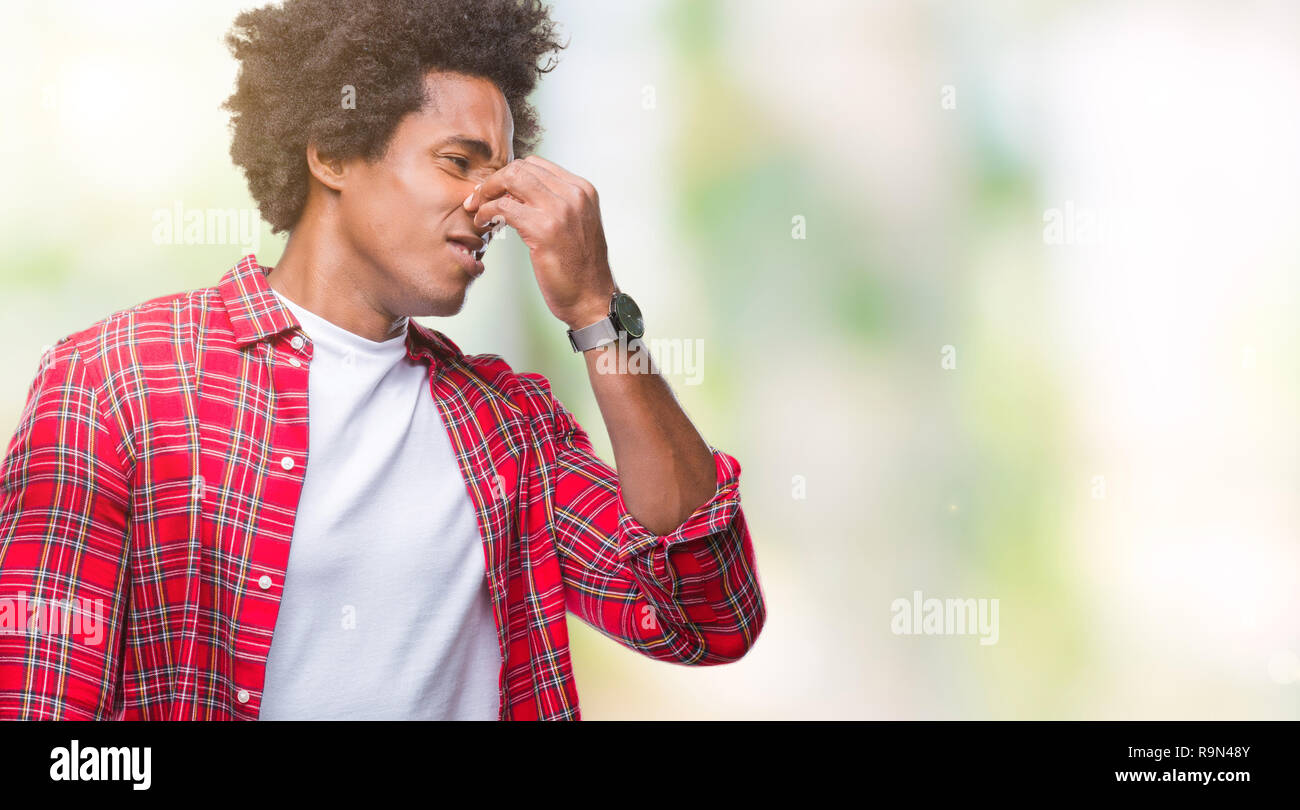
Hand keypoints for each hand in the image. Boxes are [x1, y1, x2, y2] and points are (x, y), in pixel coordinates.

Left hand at [464, 156, 616, 329]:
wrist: (592, 298)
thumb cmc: (580, 268)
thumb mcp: (574, 224)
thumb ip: (554, 204)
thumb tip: (516, 193)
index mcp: (583, 190)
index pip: (536, 165)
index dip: (509, 175)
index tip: (495, 191)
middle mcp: (574, 194)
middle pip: (521, 168)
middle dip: (494, 181)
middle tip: (478, 199)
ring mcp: (560, 210)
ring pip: (511, 180)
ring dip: (487, 193)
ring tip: (478, 210)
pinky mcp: (544, 230)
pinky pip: (503, 207)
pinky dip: (486, 212)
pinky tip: (484, 223)